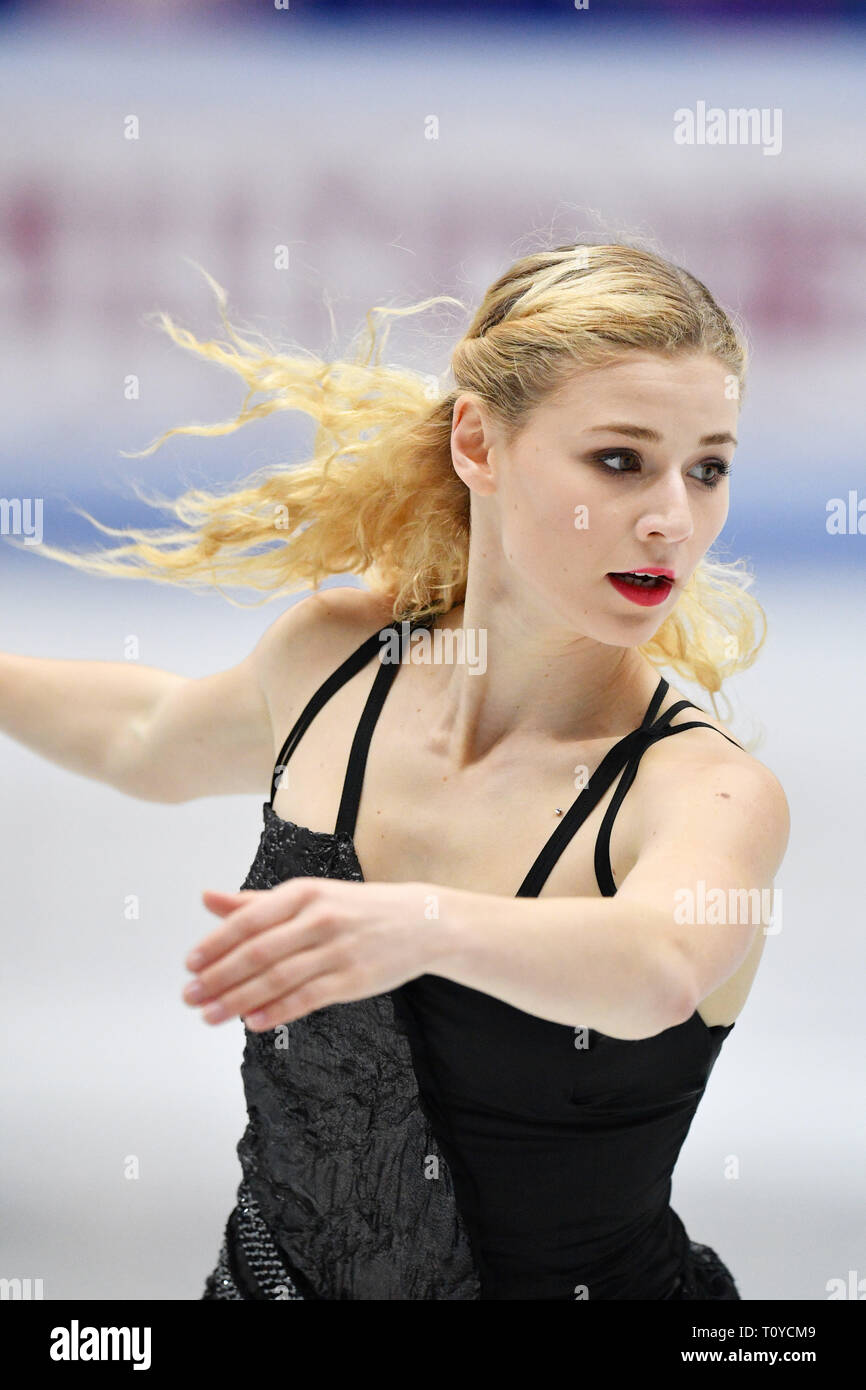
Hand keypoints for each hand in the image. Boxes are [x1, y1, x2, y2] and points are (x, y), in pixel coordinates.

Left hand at [181, 876, 452, 1031]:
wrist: (422, 922)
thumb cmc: (356, 909)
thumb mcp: (309, 895)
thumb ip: (256, 902)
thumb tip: (208, 898)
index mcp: (303, 893)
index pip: (249, 920)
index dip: (215, 944)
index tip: (190, 964)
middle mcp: (319, 919)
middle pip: (258, 952)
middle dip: (218, 977)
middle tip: (190, 996)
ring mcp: (337, 950)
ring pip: (278, 979)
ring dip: (238, 1000)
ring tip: (210, 1015)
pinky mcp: (353, 979)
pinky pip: (308, 998)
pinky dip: (277, 1011)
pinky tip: (253, 1022)